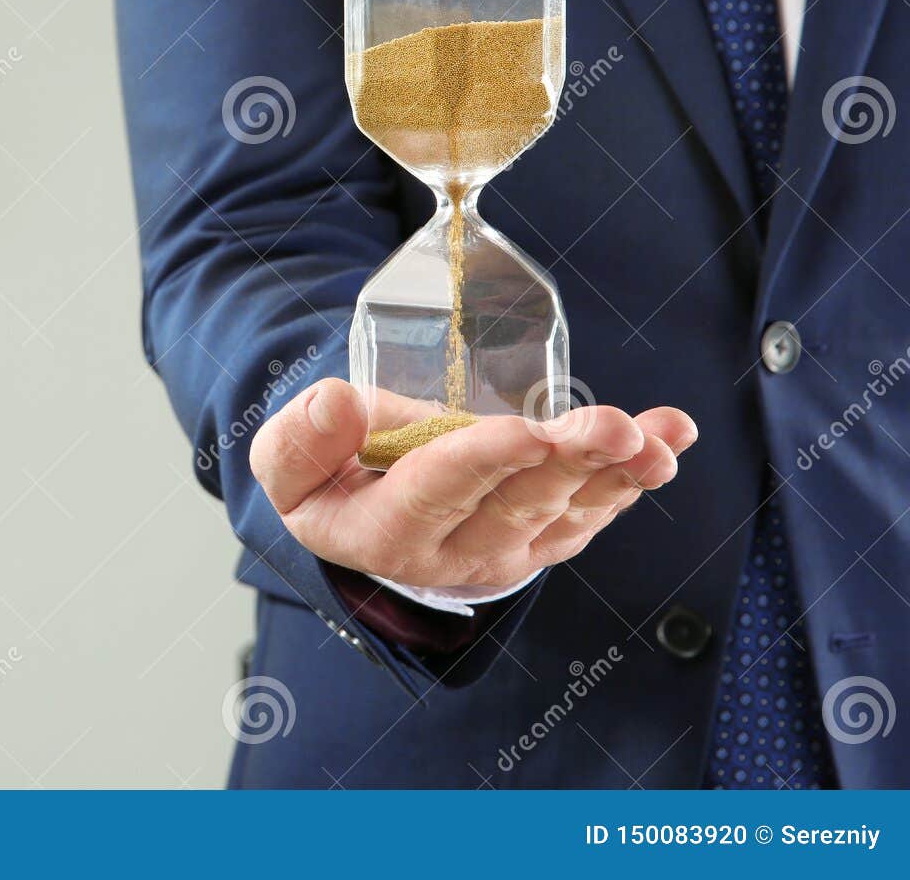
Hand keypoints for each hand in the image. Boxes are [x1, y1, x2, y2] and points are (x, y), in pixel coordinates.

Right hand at [248, 379, 696, 588]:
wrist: (360, 504)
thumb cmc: (325, 470)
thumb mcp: (285, 458)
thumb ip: (301, 438)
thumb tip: (337, 403)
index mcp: (381, 531)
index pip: (434, 494)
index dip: (482, 461)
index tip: (527, 431)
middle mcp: (452, 554)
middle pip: (519, 504)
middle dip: (570, 461)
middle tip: (613, 427)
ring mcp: (507, 550)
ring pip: (569, 509)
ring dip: (619, 471)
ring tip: (660, 435)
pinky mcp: (544, 539)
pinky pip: (596, 509)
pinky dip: (637, 475)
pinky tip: (672, 438)